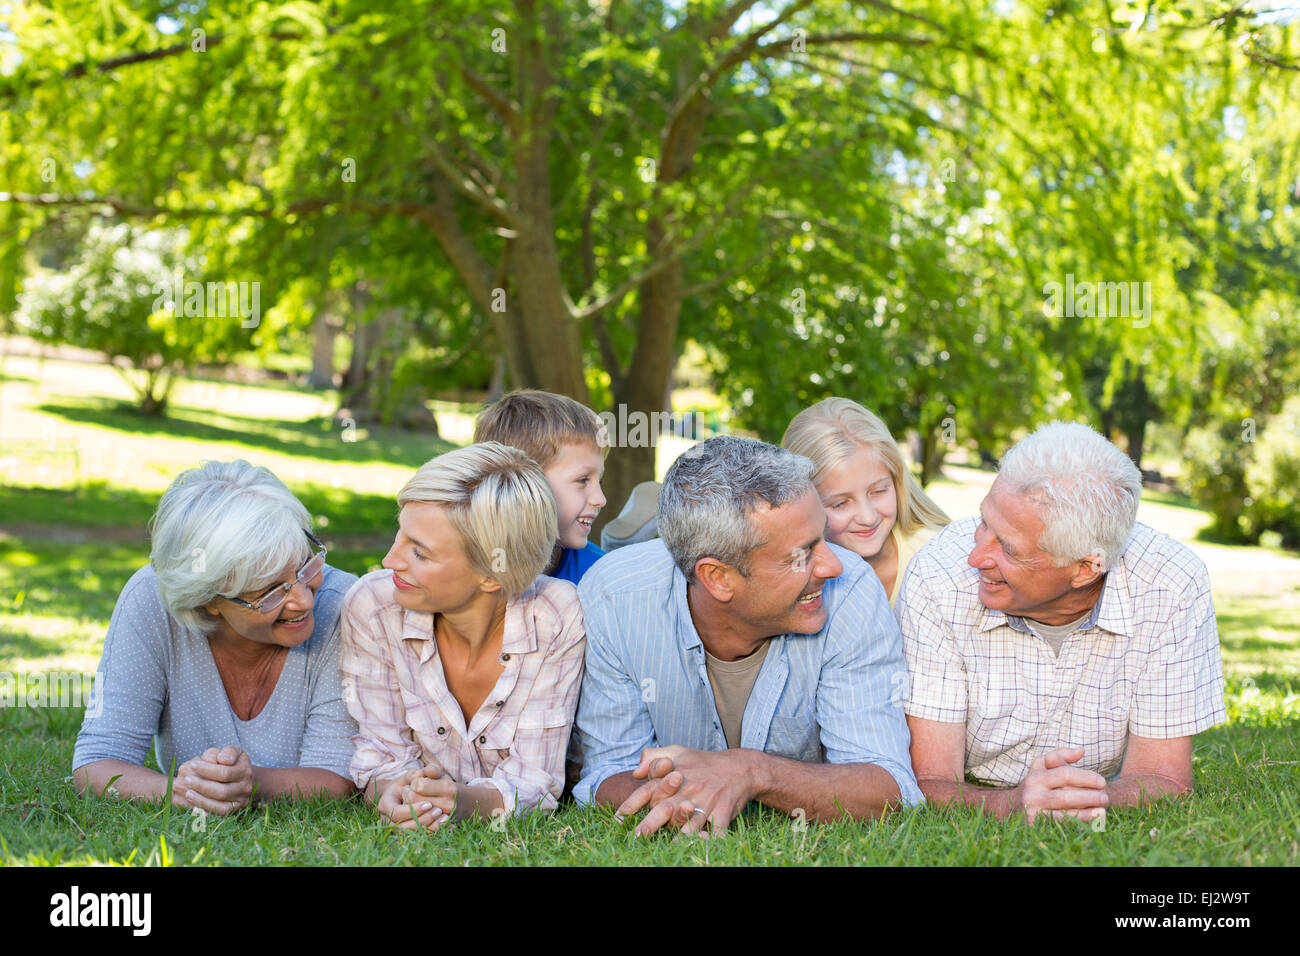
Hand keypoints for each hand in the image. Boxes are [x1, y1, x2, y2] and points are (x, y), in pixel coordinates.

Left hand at [174, 746, 253, 814]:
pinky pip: (220, 814)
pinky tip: (194, 807)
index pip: (225, 772)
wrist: (239, 778)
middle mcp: (246, 787)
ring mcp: (241, 801)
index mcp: (245, 770)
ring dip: (202, 800)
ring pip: (221, 805)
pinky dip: (207, 811)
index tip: (193, 765)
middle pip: (223, 791)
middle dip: (202, 786)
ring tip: (188, 793)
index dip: (208, 769)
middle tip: (187, 780)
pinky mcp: (234, 811)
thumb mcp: (229, 752)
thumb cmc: (228, 762)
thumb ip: (224, 752)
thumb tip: (222, 760)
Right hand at [376, 762, 454, 830]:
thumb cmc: (408, 783)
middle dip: (422, 820)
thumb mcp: (411, 775)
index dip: (412, 810)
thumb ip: (417, 773)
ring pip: (411, 834)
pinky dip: (432, 832)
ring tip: (444, 818)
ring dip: (428, 827)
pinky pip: (418, 837)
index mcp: (385, 804)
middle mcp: (387, 819)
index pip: (396, 812)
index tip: (429, 804)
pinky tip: (444, 824)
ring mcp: (396, 828)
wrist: (404, 794)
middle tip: (438, 811)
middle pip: (403, 826)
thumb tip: (421, 773)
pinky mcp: (406, 834)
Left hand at [622, 745, 753, 838]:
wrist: (741, 767)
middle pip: (665, 808)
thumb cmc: (703, 763)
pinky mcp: (723, 811)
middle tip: (636, 837)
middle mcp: (688, 789)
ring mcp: (706, 801)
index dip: (631, 804)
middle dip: (649, 825)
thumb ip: (653, 757)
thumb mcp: (677, 752)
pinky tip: (702, 846)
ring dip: (678, 837)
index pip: (648, 790)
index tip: (617, 819)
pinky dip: (711, 840)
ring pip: (689, 823)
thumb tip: (635, 772)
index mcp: (673, 775)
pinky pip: (716, 830)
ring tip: (664, 849)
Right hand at [1017, 747, 1107, 823]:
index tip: (1102, 782)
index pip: (1064, 774)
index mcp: (1035, 777)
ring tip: (1103, 810)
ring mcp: (1034, 813)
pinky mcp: (1038, 827)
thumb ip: (1060, 755)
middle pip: (1066, 796)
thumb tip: (1081, 751)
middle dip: (1089, 797)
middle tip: (1105, 797)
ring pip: (1065, 813)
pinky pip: (1063, 826)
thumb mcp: (1042, 765)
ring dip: (1087, 813)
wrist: (1013, 806)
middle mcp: (1033, 795)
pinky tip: (1093, 822)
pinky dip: (1079, 824)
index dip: (1085, 777)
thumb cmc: (1036, 783)